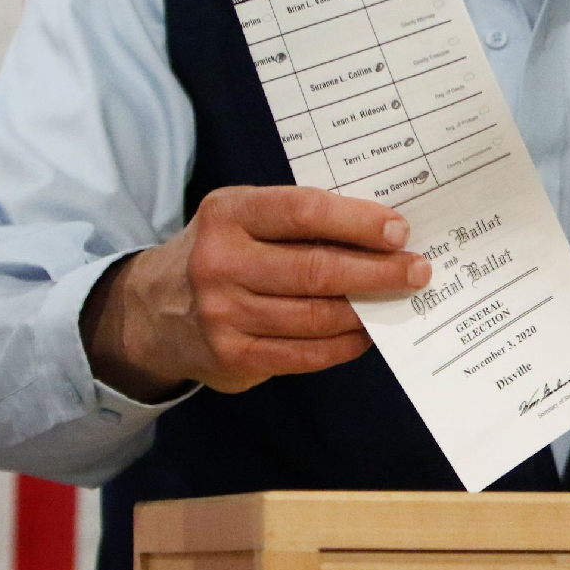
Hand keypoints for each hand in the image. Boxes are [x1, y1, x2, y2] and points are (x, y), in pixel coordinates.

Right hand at [80, 185, 431, 400]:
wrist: (151, 311)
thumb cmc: (224, 250)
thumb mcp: (245, 216)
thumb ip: (299, 219)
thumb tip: (382, 230)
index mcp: (229, 214)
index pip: (303, 211)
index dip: (357, 221)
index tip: (399, 230)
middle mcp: (221, 263)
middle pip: (316, 269)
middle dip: (376, 271)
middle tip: (417, 270)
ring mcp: (223, 315)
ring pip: (315, 315)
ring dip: (367, 309)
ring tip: (401, 299)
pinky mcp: (233, 358)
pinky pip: (304, 353)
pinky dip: (343, 344)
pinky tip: (367, 332)